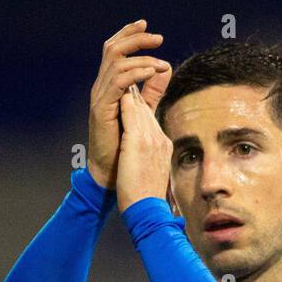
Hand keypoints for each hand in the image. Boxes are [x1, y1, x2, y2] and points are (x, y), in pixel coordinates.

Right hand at [87, 19, 171, 190]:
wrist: (112, 175)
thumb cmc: (124, 147)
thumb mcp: (142, 112)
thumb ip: (152, 90)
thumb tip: (166, 68)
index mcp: (110, 85)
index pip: (115, 50)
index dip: (129, 34)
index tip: (148, 27)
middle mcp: (102, 87)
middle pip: (113, 49)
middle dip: (135, 38)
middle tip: (157, 38)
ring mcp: (100, 97)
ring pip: (116, 62)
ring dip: (141, 58)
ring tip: (160, 64)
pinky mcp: (101, 109)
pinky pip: (118, 82)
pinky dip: (136, 74)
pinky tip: (151, 73)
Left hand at [115, 82, 174, 212]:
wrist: (148, 212)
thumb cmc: (146, 200)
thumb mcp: (150, 174)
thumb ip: (148, 159)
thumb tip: (142, 156)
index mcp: (162, 147)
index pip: (149, 117)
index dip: (139, 102)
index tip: (130, 90)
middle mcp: (159, 139)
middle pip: (145, 107)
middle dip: (136, 89)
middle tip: (126, 68)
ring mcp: (151, 139)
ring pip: (140, 106)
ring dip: (131, 89)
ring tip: (122, 71)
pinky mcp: (140, 142)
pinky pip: (132, 114)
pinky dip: (126, 100)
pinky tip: (120, 89)